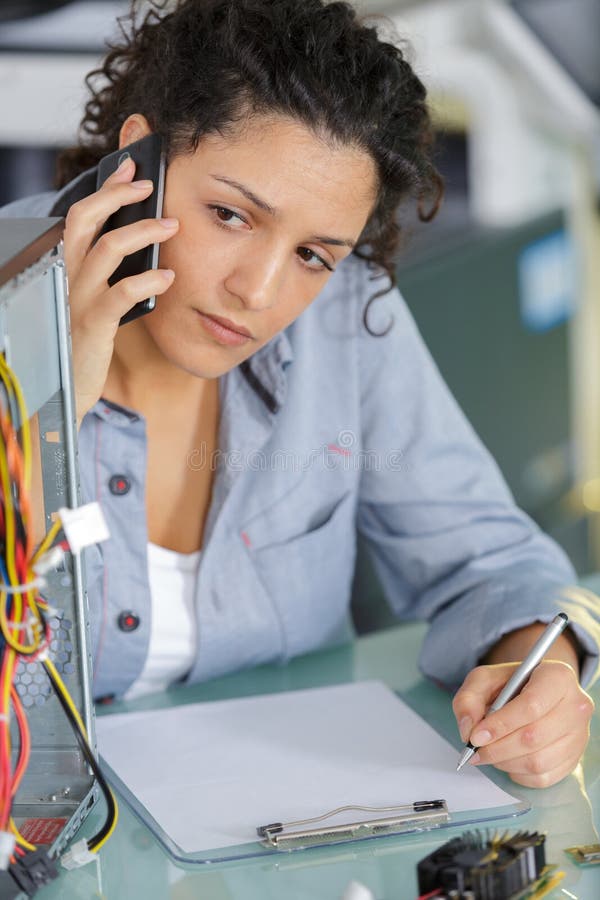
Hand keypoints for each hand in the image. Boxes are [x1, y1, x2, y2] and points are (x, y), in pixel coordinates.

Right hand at [62, 154, 178, 424]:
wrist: (60, 392)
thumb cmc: (81, 345)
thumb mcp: (91, 303)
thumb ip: (107, 276)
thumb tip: (143, 249)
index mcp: (64, 268)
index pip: (80, 216)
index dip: (105, 189)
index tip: (130, 168)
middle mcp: (64, 276)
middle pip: (85, 219)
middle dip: (117, 195)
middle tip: (149, 184)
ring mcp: (75, 299)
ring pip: (106, 248)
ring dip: (142, 231)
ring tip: (171, 225)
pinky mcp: (90, 324)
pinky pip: (120, 294)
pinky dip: (147, 280)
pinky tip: (168, 277)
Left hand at [452, 659, 593, 786]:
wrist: (534, 691)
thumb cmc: (511, 684)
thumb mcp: (485, 679)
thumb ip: (469, 698)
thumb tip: (469, 729)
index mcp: (558, 677)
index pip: (531, 706)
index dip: (500, 724)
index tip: (476, 736)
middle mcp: (576, 706)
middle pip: (533, 737)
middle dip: (497, 748)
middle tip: (476, 749)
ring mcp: (579, 735)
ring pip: (538, 762)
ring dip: (505, 762)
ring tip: (490, 753)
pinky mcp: (574, 758)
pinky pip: (543, 778)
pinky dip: (518, 774)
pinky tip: (507, 759)